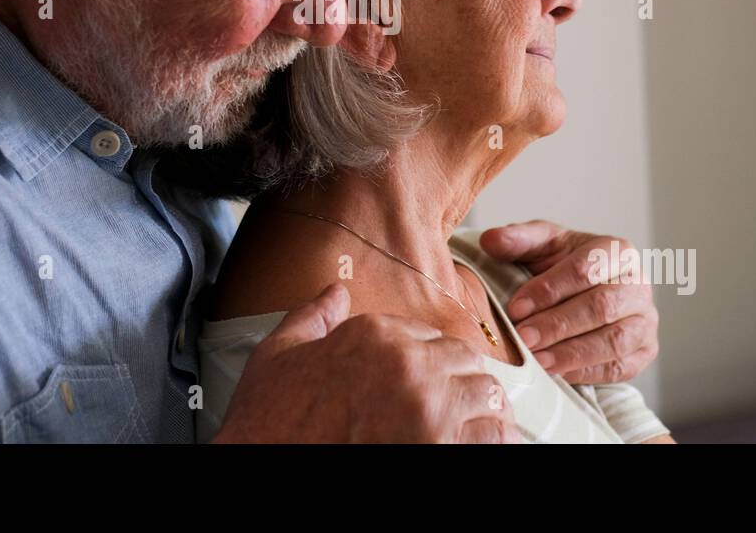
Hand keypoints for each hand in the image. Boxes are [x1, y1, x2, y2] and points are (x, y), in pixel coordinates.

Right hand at [211, 283, 520, 442]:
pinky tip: (480, 443)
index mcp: (373, 335)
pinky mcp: (441, 448)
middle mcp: (408, 366)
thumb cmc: (269, 423)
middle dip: (460, 380)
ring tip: (471, 424)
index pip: (430, 335)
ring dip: (481, 409)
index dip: (429, 357)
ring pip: (488, 395)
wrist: (261, 461)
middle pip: (465, 360)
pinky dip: (493, 440)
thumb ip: (312, 318)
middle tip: (451, 402)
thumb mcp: (277, 355)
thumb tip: (333, 293)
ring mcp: (429, 411)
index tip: (426, 377)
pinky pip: (493, 438)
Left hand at [479, 220, 658, 384]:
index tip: (516, 307)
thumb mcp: (542, 245)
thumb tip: (490, 240)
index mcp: (617, 250)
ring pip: (613, 340)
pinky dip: (586, 372)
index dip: (549, 290)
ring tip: (537, 359)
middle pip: (601, 306)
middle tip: (523, 337)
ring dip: (571, 353)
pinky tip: (557, 372)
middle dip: (558, 324)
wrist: (586, 294)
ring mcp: (645, 320)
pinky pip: (619, 367)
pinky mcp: (644, 351)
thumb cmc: (563, 266)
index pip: (586, 269)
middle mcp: (638, 284)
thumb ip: (517, 239)